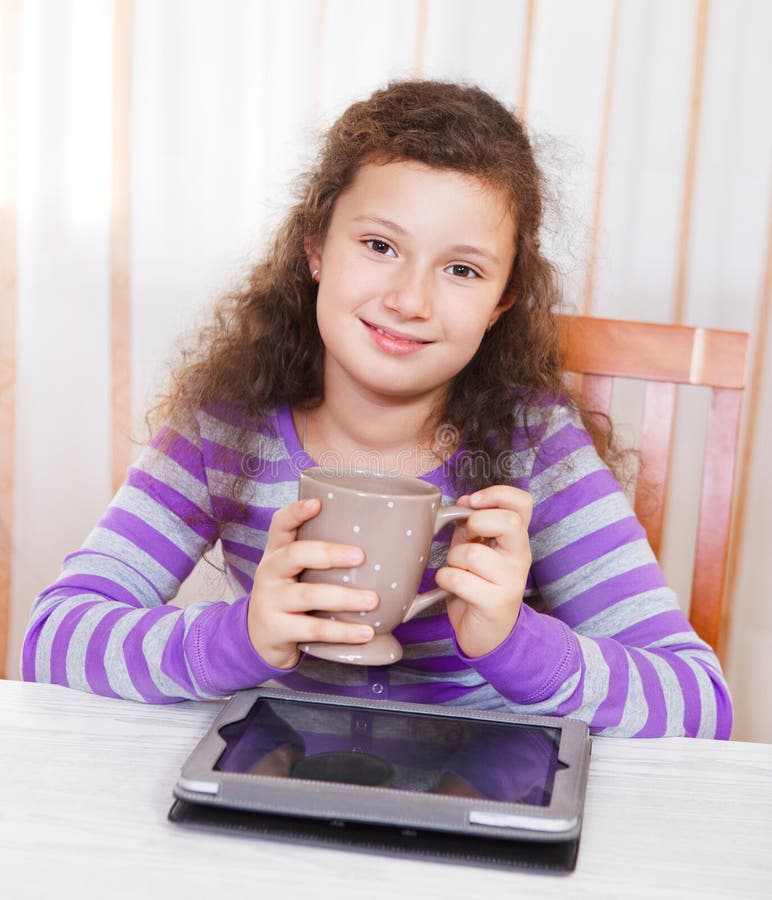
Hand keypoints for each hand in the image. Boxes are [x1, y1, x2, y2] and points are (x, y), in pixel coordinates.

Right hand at [247, 498, 377, 668]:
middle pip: (294, 554)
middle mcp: (270, 572)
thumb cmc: (294, 596)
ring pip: (307, 595)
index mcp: (277, 552)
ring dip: (343, 597)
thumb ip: (328, 558)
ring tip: (373, 600)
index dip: (296, 511)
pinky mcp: (276, 630)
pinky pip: (313, 629)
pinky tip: (366, 632)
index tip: (318, 502)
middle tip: (361, 556)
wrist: (260, 640)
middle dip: (328, 553)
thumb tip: (398, 542)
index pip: (280, 524)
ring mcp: (270, 601)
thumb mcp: (299, 573)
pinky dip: (342, 631)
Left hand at [435, 485, 532, 657]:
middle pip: (509, 522)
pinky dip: (445, 580)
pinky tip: (449, 587)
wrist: (488, 636)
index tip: (472, 501)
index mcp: (516, 540)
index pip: (523, 503)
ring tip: (455, 570)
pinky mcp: (496, 603)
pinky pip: (460, 580)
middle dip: (476, 523)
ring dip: (453, 560)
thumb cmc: (478, 587)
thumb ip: (472, 528)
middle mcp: (520, 558)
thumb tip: (462, 503)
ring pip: (473, 554)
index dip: (497, 494)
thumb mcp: (476, 552)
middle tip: (466, 537)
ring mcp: (511, 582)